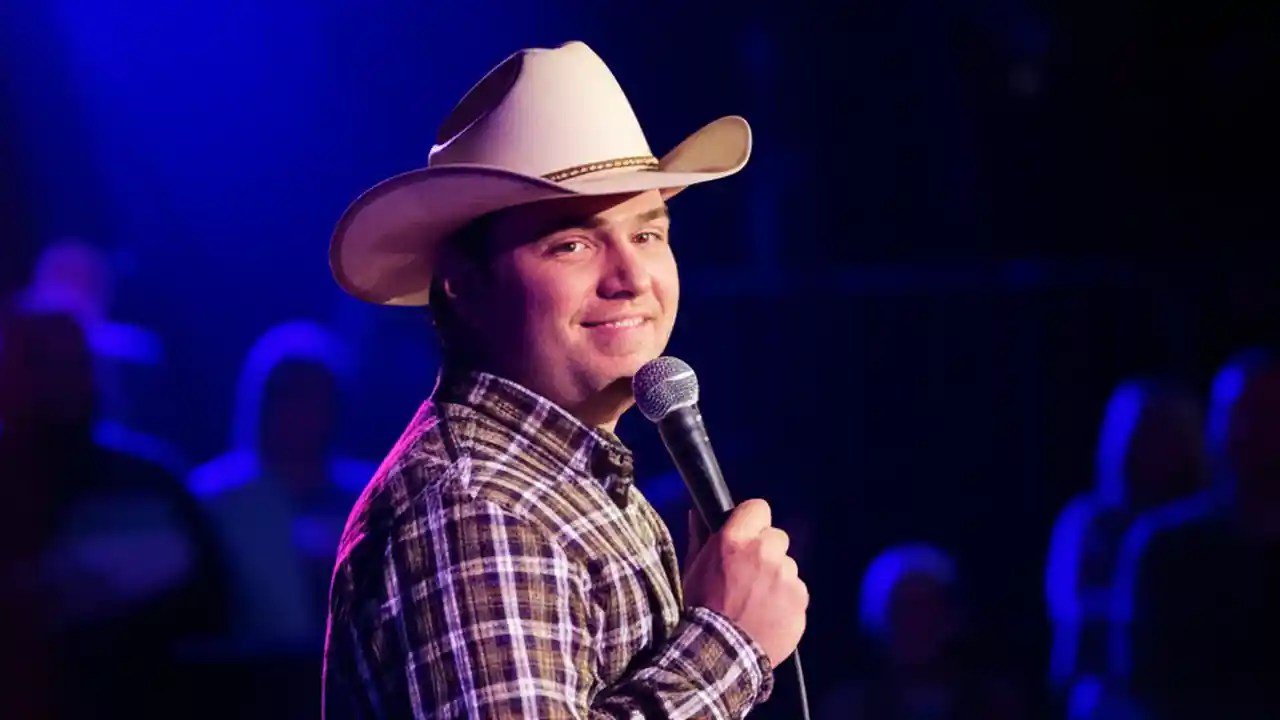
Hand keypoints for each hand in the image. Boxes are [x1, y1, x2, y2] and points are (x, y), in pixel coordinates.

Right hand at [682, 499, 808, 667]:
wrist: (720, 653)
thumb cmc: (701, 609)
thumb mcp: (693, 569)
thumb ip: (700, 536)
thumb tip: (698, 512)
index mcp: (735, 539)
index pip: (758, 507)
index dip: (753, 521)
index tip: (748, 535)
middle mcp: (764, 552)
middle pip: (776, 537)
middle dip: (766, 551)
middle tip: (750, 574)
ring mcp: (786, 576)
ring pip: (788, 566)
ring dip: (776, 577)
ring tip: (758, 600)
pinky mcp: (800, 599)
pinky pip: (797, 591)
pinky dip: (786, 600)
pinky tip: (769, 614)